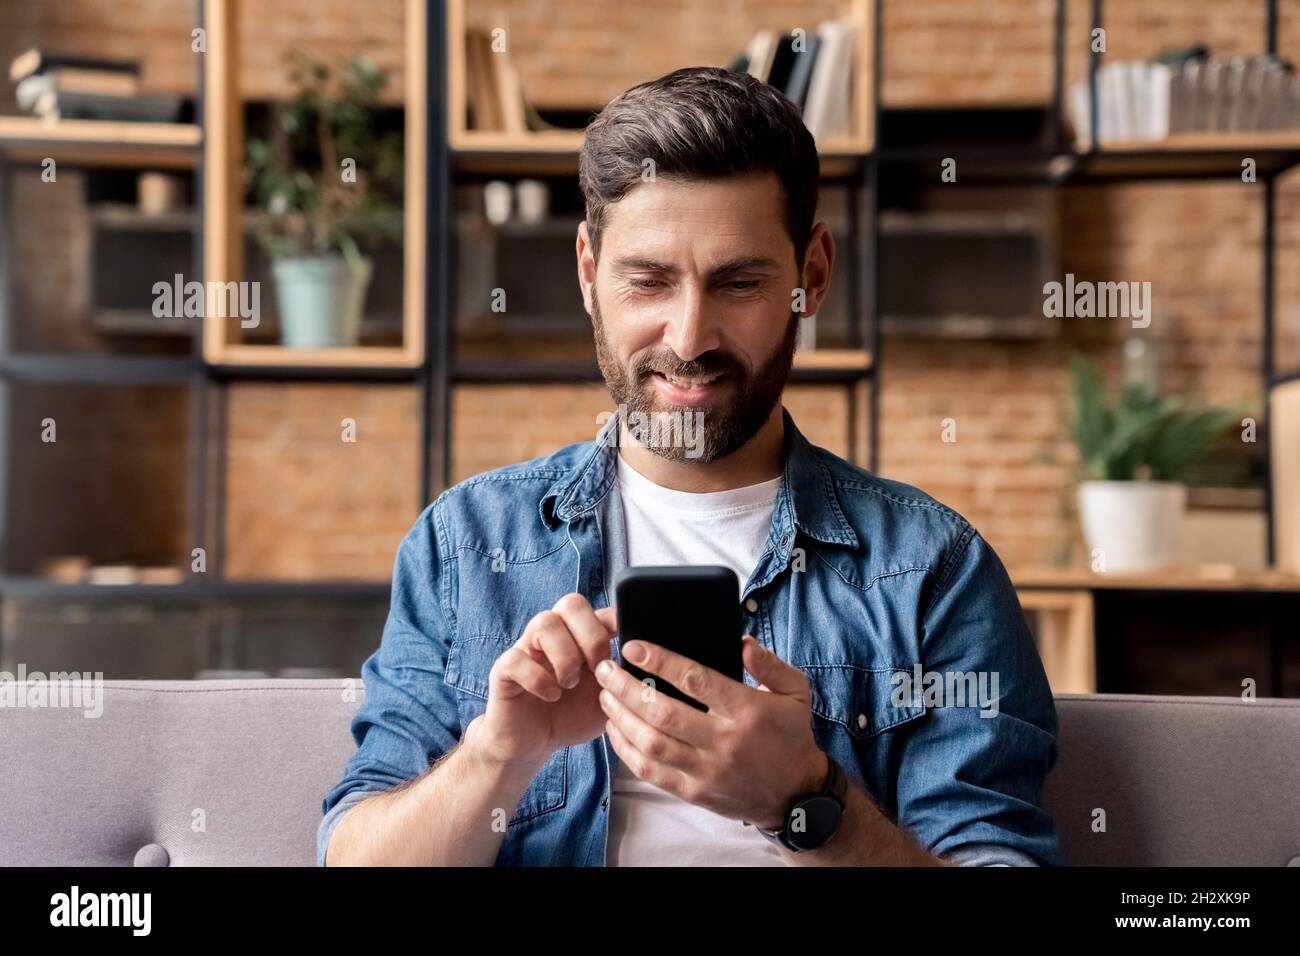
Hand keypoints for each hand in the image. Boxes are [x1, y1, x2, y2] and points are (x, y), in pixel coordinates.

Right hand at [475, 593, 616, 768]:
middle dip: (591, 635)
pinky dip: (538, 678)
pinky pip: (516, 658)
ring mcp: (527, 649)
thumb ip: (626, 679)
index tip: (627, 649)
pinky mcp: (504, 670)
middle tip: (598, 669)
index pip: (600, 609)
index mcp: (581, 636)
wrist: (535, 743)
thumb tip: (650, 665)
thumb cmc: (573, 715)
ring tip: (570, 684)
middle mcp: (554, 634)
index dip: (617, 622)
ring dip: (565, 655)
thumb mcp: (609, 698)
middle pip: (571, 603)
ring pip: (544, 622)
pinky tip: (551, 696)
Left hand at [594, 634, 826, 828]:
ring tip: (605, 695)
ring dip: (621, 717)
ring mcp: (706, 770)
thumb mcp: (795, 691)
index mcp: (746, 710)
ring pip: (651, 743)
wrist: (796, 795)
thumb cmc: (791, 735)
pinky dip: (626, 750)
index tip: (633, 647)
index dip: (659, 661)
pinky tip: (615, 729)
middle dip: (626, 688)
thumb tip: (740, 642)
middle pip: (663, 712)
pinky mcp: (694, 792)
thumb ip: (768, 663)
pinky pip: (651, 771)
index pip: (695, 680)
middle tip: (605, 669)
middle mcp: (724, 742)